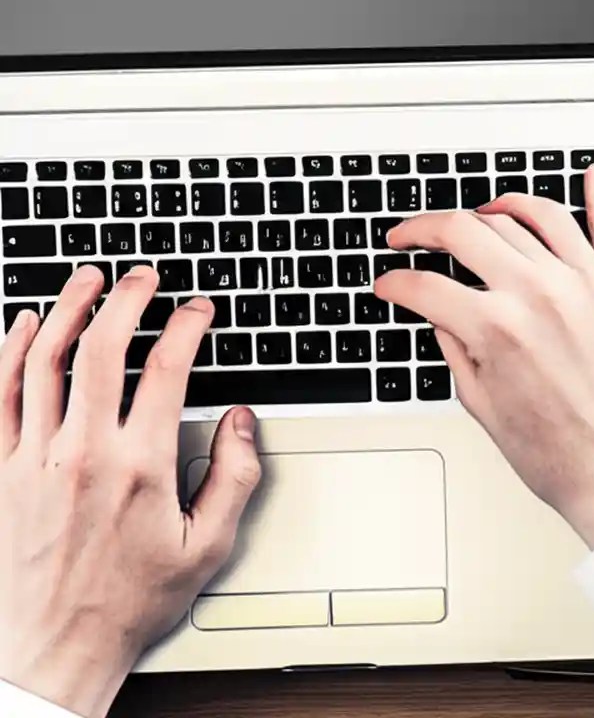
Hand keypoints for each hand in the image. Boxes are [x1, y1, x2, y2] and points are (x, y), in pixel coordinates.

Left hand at [0, 266, 261, 717]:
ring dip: (69, 309)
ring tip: (88, 281)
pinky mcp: (0, 470)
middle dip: (126, 299)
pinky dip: (10, 351)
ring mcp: (33, 458)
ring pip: (44, 360)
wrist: (55, 645)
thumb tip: (242, 423)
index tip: (198, 309)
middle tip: (142, 276)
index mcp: (140, 467)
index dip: (186, 326)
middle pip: (102, 349)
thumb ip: (234, 478)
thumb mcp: (208, 547)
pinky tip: (26, 326)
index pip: (167, 370)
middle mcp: (82, 453)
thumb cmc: (128, 601)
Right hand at [375, 164, 593, 548]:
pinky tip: (591, 175)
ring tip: (477, 213)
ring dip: (494, 206)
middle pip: (469, 231)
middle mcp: (540, 295)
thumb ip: (455, 348)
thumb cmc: (558, 454)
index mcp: (498, 328)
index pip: (427, 285)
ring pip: (532, 215)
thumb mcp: (482, 405)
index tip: (389, 283)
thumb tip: (438, 314)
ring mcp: (583, 287)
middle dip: (426, 229)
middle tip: (411, 236)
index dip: (396, 282)